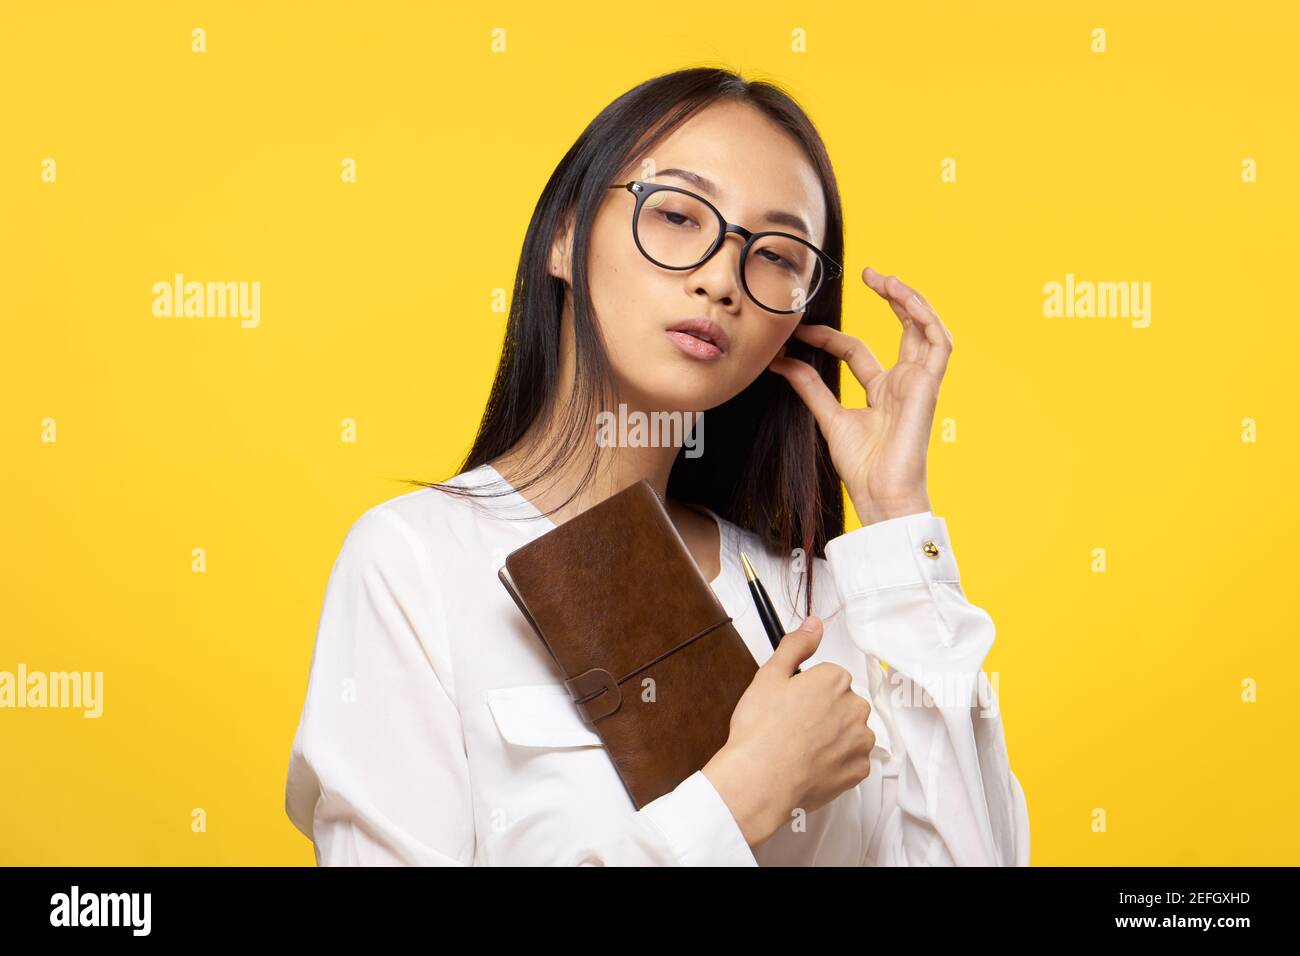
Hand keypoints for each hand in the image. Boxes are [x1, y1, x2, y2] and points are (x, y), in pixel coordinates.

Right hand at [702, 615, 875, 848]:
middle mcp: (855, 707)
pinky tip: (811, 765)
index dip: (806, 691)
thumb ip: (796, 645)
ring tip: (800, 748)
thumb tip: (814, 624)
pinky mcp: (859, 770)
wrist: (759, 780)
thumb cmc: (760, 729)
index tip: (789, 704)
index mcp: (835, 680)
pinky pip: (852, 760)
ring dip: (833, 736)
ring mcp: (860, 741)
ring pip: (849, 731)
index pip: (829, 677)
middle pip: (842, 702)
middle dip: (823, 711)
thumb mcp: (769, 675)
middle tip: (791, 726)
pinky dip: (836, 762)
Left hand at [766, 266, 953, 524]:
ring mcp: (918, 383)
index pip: (856, 350)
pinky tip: (905, 298)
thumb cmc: (863, 468)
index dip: (829, 336)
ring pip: (925, 329)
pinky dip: (926, 317)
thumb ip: (809, 387)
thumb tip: (781, 361)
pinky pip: (939, 343)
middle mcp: (902, 383)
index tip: (801, 331)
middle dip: (888, 299)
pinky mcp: (929, 386)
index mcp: (881, 392)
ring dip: (909, 300)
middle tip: (867, 273)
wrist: (881, 495)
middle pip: (901, 329)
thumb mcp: (828, 417)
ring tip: (886, 278)